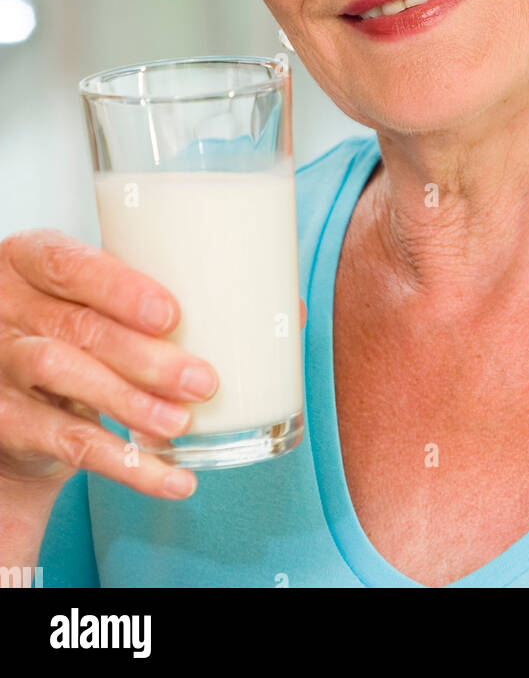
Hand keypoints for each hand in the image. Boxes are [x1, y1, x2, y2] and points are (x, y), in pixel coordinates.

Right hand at [0, 228, 306, 501]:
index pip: (67, 262)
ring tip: (184, 423)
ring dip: (132, 403)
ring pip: (65, 378)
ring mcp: (1, 365)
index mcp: (33, 260)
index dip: (118, 287)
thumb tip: (291, 307)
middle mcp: (9, 309)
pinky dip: (126, 465)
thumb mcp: (107, 300)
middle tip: (203, 380)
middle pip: (77, 328)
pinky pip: (68, 444)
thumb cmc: (84, 329)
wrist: (22, 399)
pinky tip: (170, 476)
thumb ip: (174, 297)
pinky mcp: (8, 423)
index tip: (171, 313)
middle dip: (146, 357)